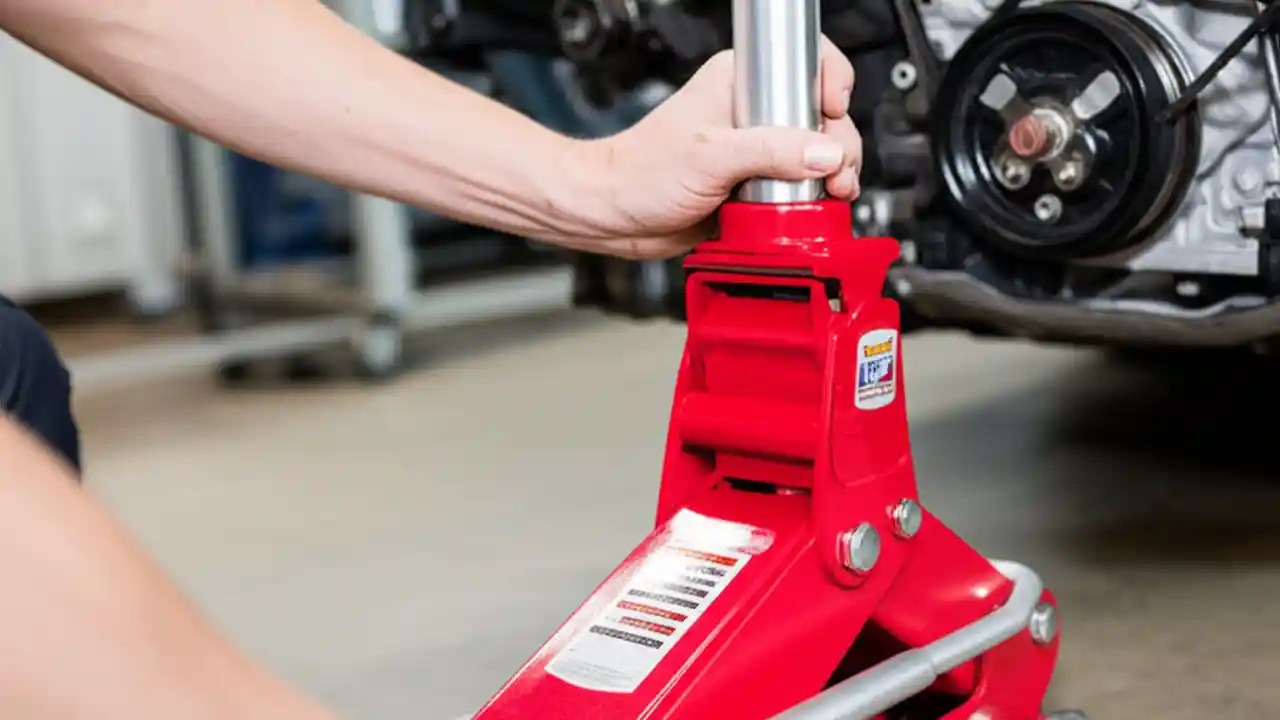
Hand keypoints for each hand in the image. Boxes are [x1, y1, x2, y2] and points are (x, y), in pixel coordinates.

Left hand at [565, 37, 861, 259]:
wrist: (615, 216)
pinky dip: (806, 201)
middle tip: (835, 176)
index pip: (807, 64)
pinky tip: (805, 211)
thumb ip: (772, 152)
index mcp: (739, 81)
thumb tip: (827, 153)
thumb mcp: (712, 157)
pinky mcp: (754, 184)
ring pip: (814, 156)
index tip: (833, 116)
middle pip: (822, 118)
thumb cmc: (642, 174)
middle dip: (838, 148)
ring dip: (828, 179)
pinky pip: (796, 188)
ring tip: (826, 196)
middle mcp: (752, 112)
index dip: (831, 88)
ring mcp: (756, 149)